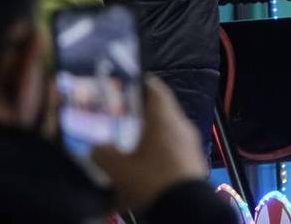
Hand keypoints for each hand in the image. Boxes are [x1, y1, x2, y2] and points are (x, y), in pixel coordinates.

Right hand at [91, 76, 207, 211]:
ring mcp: (190, 142)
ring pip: (168, 129)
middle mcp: (181, 124)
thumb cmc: (151, 178)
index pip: (155, 88)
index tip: (125, 85)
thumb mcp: (118, 168)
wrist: (186, 207)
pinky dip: (159, 149)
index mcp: (164, 117)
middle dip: (142, 112)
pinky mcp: (194, 159)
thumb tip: (96, 148)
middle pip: (161, 110)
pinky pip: (173, 146)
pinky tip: (145, 162)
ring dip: (150, 132)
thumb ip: (103, 154)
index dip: (141, 84)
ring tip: (130, 142)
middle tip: (121, 116)